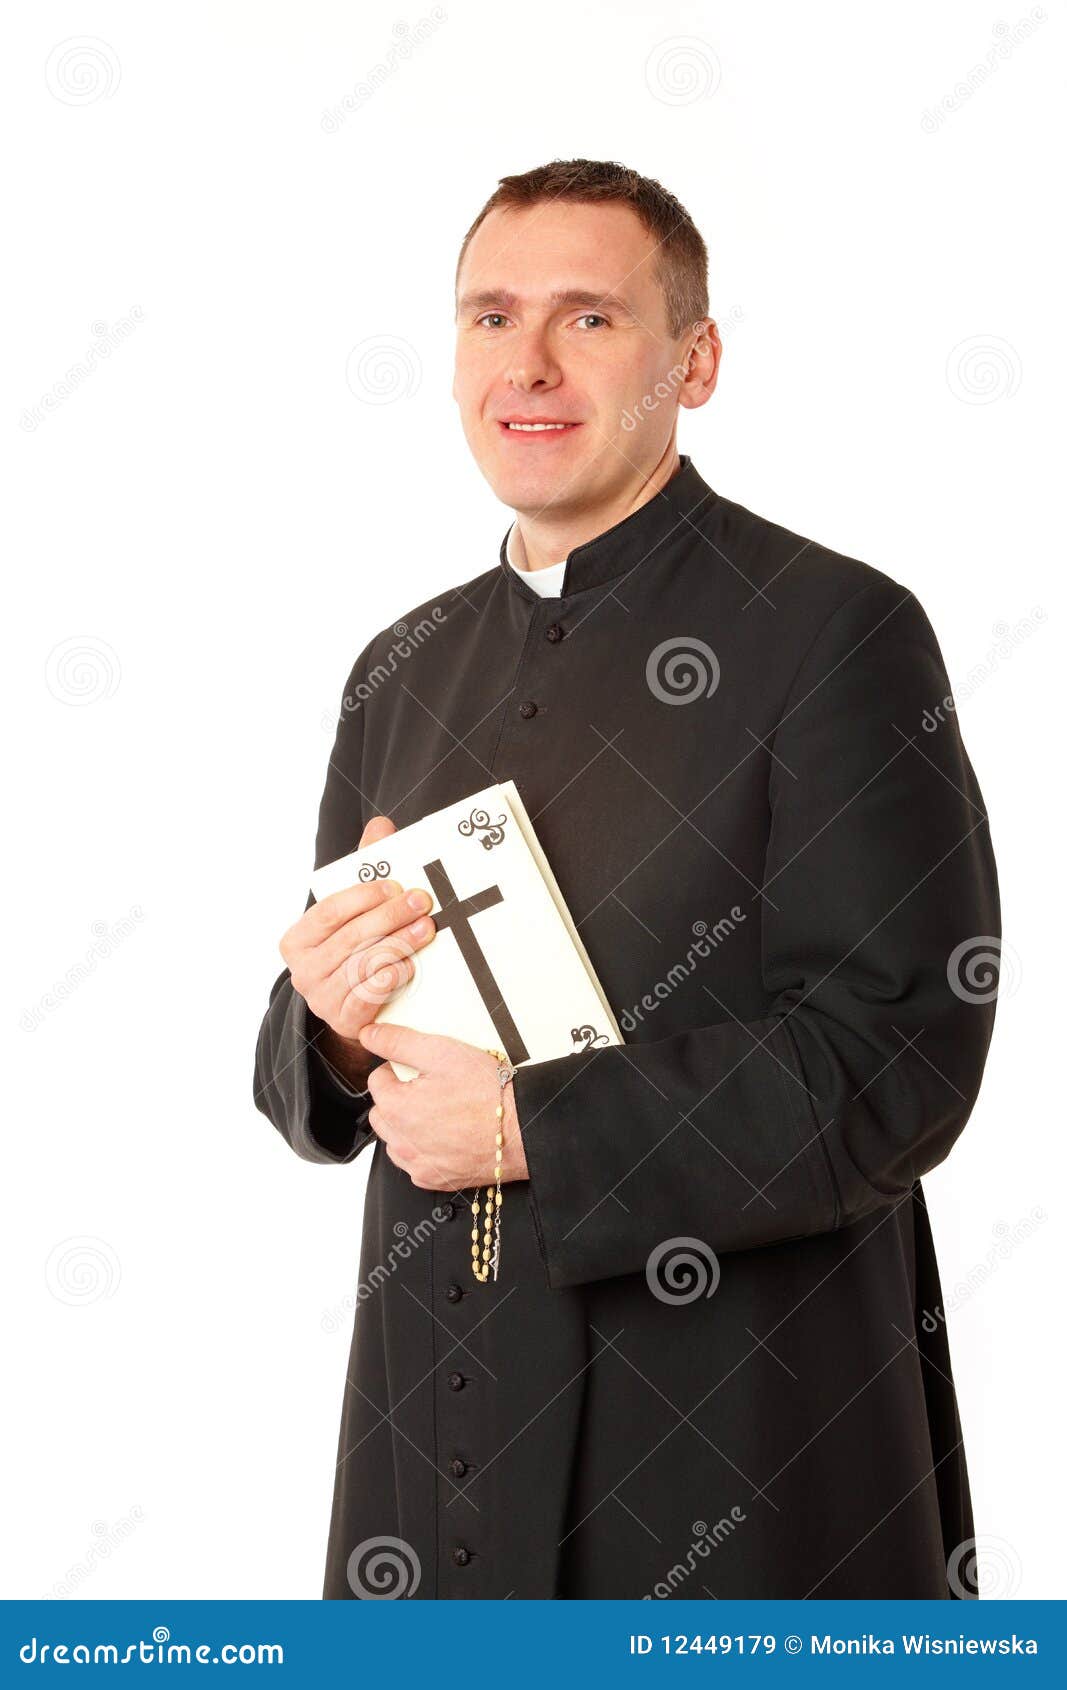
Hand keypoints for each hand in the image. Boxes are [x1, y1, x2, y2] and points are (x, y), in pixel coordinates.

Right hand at [278, 817, 437, 1056]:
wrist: (360, 1009)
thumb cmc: (358, 949)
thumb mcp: (357, 910)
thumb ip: (364, 869)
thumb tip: (381, 825)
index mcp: (297, 939)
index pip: (329, 910)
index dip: (363, 896)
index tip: (396, 884)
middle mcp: (302, 971)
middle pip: (349, 937)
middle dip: (389, 917)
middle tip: (421, 902)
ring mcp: (322, 1000)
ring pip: (361, 966)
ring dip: (397, 944)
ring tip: (426, 929)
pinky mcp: (344, 1022)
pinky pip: (368, 996)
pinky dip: (391, 977)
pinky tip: (411, 963)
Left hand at [357, 1021, 527, 1190]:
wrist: (520, 1128)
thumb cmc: (487, 1093)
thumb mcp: (441, 1051)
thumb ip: (398, 1041)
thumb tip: (370, 1035)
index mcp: (397, 1108)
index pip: (376, 1082)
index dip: (397, 1069)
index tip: (416, 1069)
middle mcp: (401, 1141)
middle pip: (381, 1113)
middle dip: (397, 1098)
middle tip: (428, 1088)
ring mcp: (417, 1163)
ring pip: (395, 1140)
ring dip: (406, 1126)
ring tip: (437, 1112)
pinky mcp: (434, 1179)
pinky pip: (415, 1163)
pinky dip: (422, 1150)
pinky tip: (444, 1135)